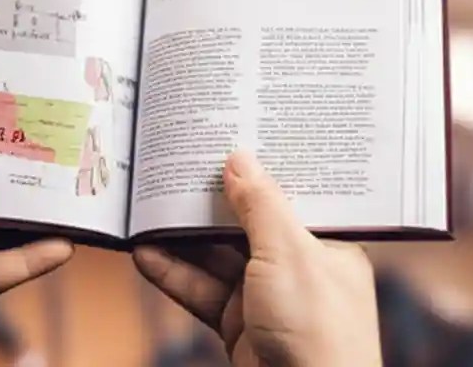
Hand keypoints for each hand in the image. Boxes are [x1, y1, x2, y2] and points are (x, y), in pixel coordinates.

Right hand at [133, 152, 381, 366]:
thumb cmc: (319, 333)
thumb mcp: (289, 255)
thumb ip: (261, 206)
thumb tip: (240, 159)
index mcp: (328, 242)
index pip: (290, 194)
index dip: (258, 168)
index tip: (225, 138)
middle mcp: (300, 267)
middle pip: (247, 223)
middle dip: (209, 201)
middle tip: (173, 169)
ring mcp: (268, 298)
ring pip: (218, 257)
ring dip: (181, 237)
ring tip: (146, 207)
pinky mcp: (241, 326)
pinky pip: (203, 291)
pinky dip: (174, 274)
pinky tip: (144, 254)